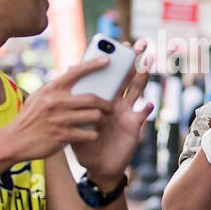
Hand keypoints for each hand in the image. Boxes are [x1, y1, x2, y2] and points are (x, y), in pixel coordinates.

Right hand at [5, 56, 113, 162]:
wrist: (14, 141)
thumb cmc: (30, 118)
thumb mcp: (39, 97)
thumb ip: (55, 88)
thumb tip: (72, 73)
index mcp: (52, 89)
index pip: (76, 72)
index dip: (94, 64)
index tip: (108, 60)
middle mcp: (56, 102)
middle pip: (92, 98)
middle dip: (105, 102)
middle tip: (111, 105)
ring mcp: (60, 119)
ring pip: (93, 115)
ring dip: (99, 118)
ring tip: (100, 120)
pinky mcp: (63, 136)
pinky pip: (88, 133)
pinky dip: (92, 134)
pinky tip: (90, 135)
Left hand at [72, 40, 152, 184]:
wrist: (98, 166)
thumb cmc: (85, 143)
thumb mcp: (74, 122)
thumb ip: (70, 102)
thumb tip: (62, 76)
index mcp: (102, 99)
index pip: (109, 75)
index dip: (115, 60)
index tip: (119, 43)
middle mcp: (116, 102)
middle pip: (126, 77)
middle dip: (133, 60)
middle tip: (140, 43)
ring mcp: (127, 112)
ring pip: (136, 90)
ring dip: (143, 76)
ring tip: (148, 62)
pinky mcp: (134, 126)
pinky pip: (142, 115)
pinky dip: (145, 109)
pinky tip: (146, 105)